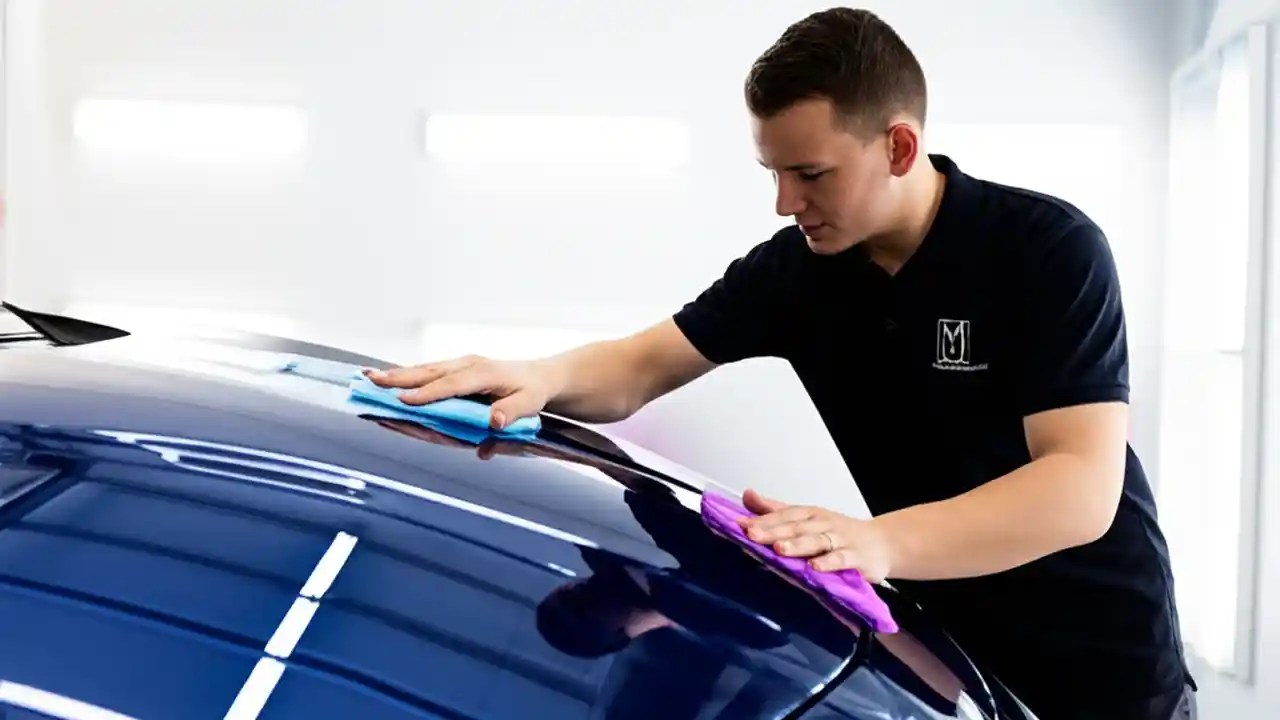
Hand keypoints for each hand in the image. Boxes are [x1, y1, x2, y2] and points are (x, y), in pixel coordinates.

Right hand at [364, 354, 554, 429]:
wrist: (539, 376)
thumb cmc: (532, 392)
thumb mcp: (529, 404)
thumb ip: (511, 413)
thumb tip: (495, 422)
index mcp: (485, 373)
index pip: (452, 385)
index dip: (428, 394)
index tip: (404, 401)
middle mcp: (469, 364)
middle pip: (430, 371)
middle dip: (399, 377)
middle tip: (370, 380)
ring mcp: (461, 363)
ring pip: (425, 369)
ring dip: (397, 374)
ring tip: (368, 376)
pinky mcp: (456, 367)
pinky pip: (429, 371)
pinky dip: (407, 374)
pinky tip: (388, 378)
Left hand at [738, 489, 895, 583]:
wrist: (881, 543)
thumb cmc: (838, 532)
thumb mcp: (806, 519)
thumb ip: (775, 510)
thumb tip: (747, 496)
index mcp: (809, 515)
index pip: (783, 514)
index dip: (762, 519)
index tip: (740, 524)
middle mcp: (822, 524)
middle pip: (796, 526)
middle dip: (773, 530)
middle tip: (753, 535)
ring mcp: (839, 540)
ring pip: (816, 541)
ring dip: (798, 544)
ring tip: (779, 549)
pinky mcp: (856, 557)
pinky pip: (841, 559)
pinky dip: (829, 562)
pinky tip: (815, 567)